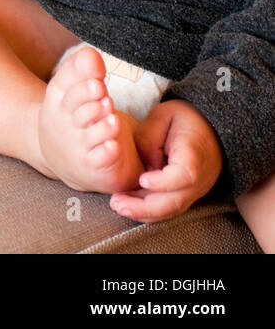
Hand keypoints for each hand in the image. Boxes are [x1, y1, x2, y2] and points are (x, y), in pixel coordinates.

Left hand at [111, 99, 222, 222]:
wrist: (211, 127)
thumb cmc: (184, 119)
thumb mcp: (163, 116)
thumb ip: (149, 139)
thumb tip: (143, 167)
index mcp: (195, 155)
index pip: (184, 176)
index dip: (163, 182)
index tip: (142, 179)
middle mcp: (199, 179)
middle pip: (176, 201)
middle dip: (144, 207)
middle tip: (117, 203)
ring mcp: (195, 189)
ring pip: (172, 209)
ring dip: (144, 212)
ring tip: (118, 206)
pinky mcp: (187, 194)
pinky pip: (170, 208)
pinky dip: (150, 211)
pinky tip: (129, 206)